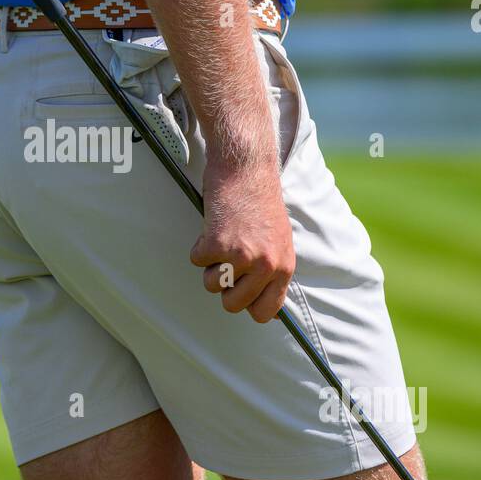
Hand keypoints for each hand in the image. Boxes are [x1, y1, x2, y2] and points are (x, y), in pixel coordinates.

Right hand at [190, 158, 294, 322]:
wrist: (246, 168)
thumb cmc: (260, 200)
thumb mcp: (279, 240)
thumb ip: (273, 271)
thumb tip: (266, 304)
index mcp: (283, 266)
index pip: (266, 311)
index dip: (248, 306)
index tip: (241, 296)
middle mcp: (265, 265)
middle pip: (234, 305)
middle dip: (224, 288)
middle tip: (226, 264)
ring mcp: (241, 256)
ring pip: (211, 285)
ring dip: (209, 266)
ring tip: (221, 241)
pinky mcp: (217, 244)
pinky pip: (197, 260)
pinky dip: (198, 245)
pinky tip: (212, 228)